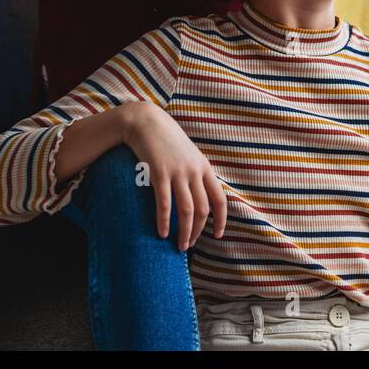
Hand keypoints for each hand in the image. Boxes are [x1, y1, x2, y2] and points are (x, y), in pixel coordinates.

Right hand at [120, 102, 225, 251]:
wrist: (147, 123)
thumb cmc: (167, 140)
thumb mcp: (189, 155)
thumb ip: (196, 173)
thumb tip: (200, 195)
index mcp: (204, 168)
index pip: (219, 199)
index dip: (221, 220)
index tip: (217, 235)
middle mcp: (194, 172)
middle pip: (203, 209)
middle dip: (198, 231)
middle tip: (189, 245)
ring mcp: (178, 173)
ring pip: (186, 211)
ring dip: (184, 232)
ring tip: (179, 246)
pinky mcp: (159, 174)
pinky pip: (165, 204)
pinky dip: (164, 221)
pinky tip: (162, 233)